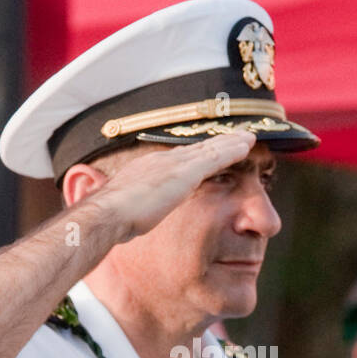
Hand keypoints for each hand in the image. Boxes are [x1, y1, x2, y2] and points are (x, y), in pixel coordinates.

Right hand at [88, 131, 256, 241]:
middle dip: (216, 143)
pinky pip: (216, 157)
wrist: (108, 214)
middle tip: (235, 137)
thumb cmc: (112, 219)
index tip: (209, 152)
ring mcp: (175, 165)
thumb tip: (131, 220)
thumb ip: (135, 211)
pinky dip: (231, 150)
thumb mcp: (126, 213)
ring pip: (210, 148)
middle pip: (196, 149)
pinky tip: (246, 146)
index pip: (178, 160)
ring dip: (230, 142)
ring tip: (247, 137)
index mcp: (148, 169)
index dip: (196, 156)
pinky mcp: (186, 173)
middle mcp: (162, 161)